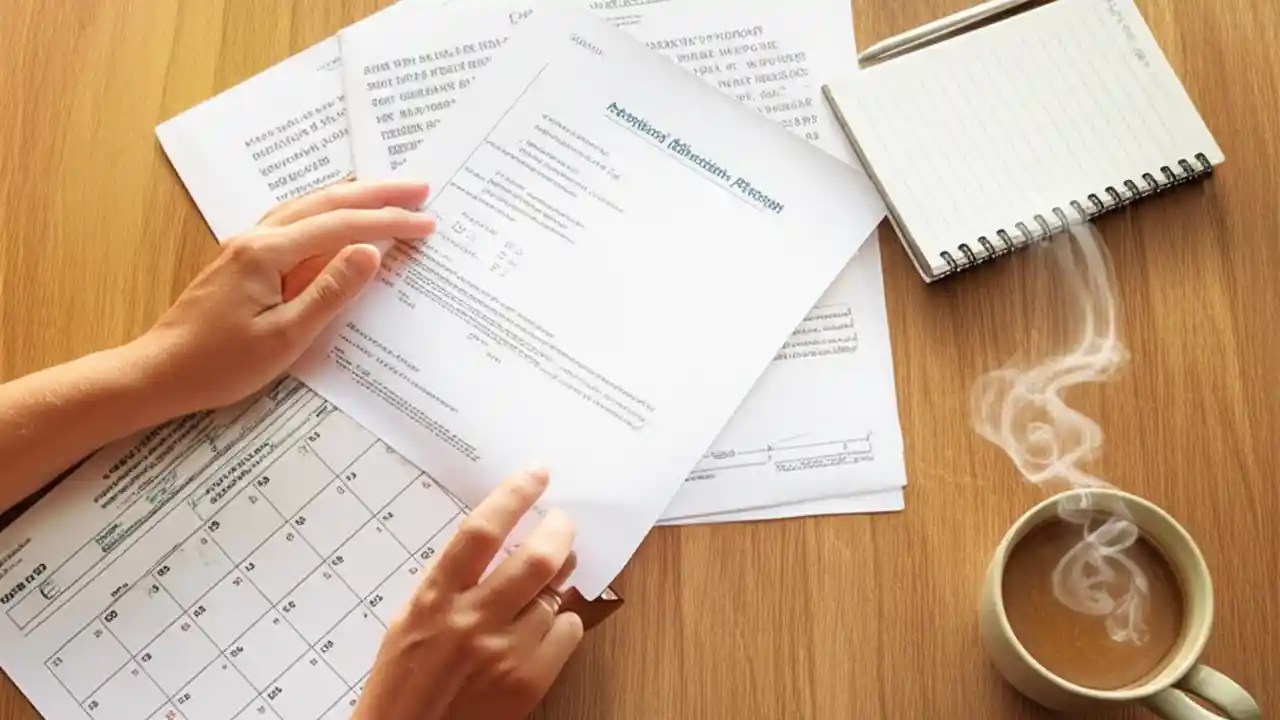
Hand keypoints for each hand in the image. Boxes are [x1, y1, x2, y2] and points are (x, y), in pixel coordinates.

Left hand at [131, 181, 434, 415]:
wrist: (160, 372)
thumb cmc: (220, 364)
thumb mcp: (285, 336)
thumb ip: (329, 292)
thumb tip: (369, 252)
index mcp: (268, 254)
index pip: (341, 227)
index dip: (387, 222)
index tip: (426, 222)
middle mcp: (256, 238)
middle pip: (326, 203)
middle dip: (376, 194)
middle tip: (420, 190)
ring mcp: (247, 245)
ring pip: (308, 207)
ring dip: (352, 198)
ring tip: (388, 194)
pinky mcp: (244, 260)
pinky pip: (294, 222)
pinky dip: (326, 212)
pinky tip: (338, 216)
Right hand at [355, 468, 583, 719]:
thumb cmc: (404, 680)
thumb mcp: (412, 619)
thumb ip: (451, 581)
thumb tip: (498, 540)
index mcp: (434, 598)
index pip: (480, 531)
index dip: (514, 495)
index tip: (536, 474)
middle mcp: (470, 621)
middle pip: (535, 558)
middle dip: (559, 530)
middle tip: (563, 521)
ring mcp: (504, 652)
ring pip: (555, 593)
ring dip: (561, 577)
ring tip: (553, 575)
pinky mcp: (528, 682)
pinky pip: (567, 631)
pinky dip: (564, 620)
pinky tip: (546, 624)